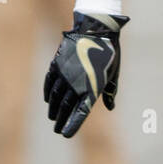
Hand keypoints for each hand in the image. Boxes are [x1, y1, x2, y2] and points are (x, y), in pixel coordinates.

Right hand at [44, 11, 128, 137]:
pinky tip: (48, 100)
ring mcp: (64, 74)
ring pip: (56, 96)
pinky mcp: (57, 65)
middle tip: (58, 130)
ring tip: (53, 118)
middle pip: (66, 107)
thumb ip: (110, 91)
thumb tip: (110, 107)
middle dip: (61, 120)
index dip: (72, 124)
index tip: (65, 134)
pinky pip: (50, 82)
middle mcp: (76, 84)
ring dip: (54, 109)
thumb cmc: (109, 52)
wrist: (95, 29)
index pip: (80, 112)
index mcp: (91, 88)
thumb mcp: (114, 73)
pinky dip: (48, 93)